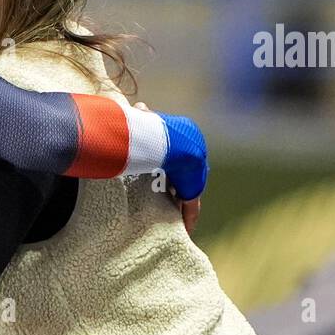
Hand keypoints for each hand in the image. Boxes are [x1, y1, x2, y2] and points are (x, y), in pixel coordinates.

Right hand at [134, 101, 200, 233]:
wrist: (176, 142)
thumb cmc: (158, 129)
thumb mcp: (149, 121)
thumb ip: (143, 116)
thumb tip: (138, 105)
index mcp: (187, 144)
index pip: (179, 158)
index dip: (171, 167)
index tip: (163, 175)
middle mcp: (194, 161)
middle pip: (185, 177)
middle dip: (178, 186)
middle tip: (167, 195)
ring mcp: (196, 178)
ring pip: (188, 193)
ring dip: (181, 203)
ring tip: (173, 216)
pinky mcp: (194, 192)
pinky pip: (190, 208)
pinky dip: (187, 218)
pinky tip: (185, 228)